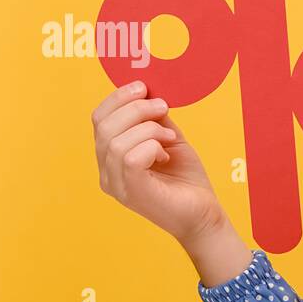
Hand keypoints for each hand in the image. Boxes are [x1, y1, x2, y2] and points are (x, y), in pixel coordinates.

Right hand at [92, 80, 224, 244]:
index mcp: (110, 157)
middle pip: (104, 126)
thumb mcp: (168, 139)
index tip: (143, 87)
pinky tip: (165, 154)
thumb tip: (147, 92)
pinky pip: (129, 158)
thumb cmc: (186, 179)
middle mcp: (106, 172)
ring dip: (149, 129)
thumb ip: (154, 118)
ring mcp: (116, 185)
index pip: (98, 119)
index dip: (118, 97)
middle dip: (136, 108)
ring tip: (169, 138)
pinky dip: (151, 146)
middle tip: (163, 108)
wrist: (204, 214)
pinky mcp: (132, 193)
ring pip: (116, 141)